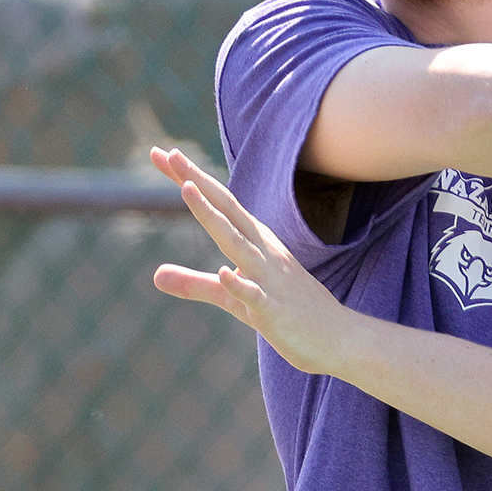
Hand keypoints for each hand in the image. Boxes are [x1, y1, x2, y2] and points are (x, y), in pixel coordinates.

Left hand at [150, 146, 357, 373]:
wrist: (336, 337)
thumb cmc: (284, 311)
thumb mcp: (231, 298)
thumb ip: (194, 284)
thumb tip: (155, 275)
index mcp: (253, 242)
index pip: (218, 204)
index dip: (189, 179)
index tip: (160, 154)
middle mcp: (261, 250)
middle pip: (225, 210)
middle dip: (197, 181)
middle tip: (169, 153)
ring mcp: (268, 278)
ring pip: (236, 243)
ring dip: (212, 217)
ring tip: (187, 190)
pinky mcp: (273, 310)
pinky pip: (255, 294)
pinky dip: (239, 283)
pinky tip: (224, 271)